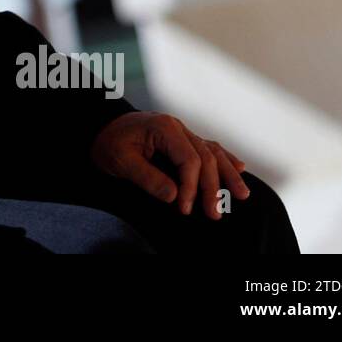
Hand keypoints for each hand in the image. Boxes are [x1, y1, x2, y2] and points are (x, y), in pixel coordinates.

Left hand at [89, 112, 250, 219]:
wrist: (98, 128)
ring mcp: (181, 132)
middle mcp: (177, 127)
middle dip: (212, 187)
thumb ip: (147, 178)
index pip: (189, 159)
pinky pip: (208, 148)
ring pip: (213, 152)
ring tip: (242, 196)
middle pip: (205, 158)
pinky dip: (225, 158)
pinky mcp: (181, 139)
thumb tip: (175, 196)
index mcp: (163, 127)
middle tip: (213, 214)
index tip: (185, 209)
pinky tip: (240, 167)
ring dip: (228, 174)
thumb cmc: (107, 143)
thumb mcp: (121, 161)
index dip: (191, 186)